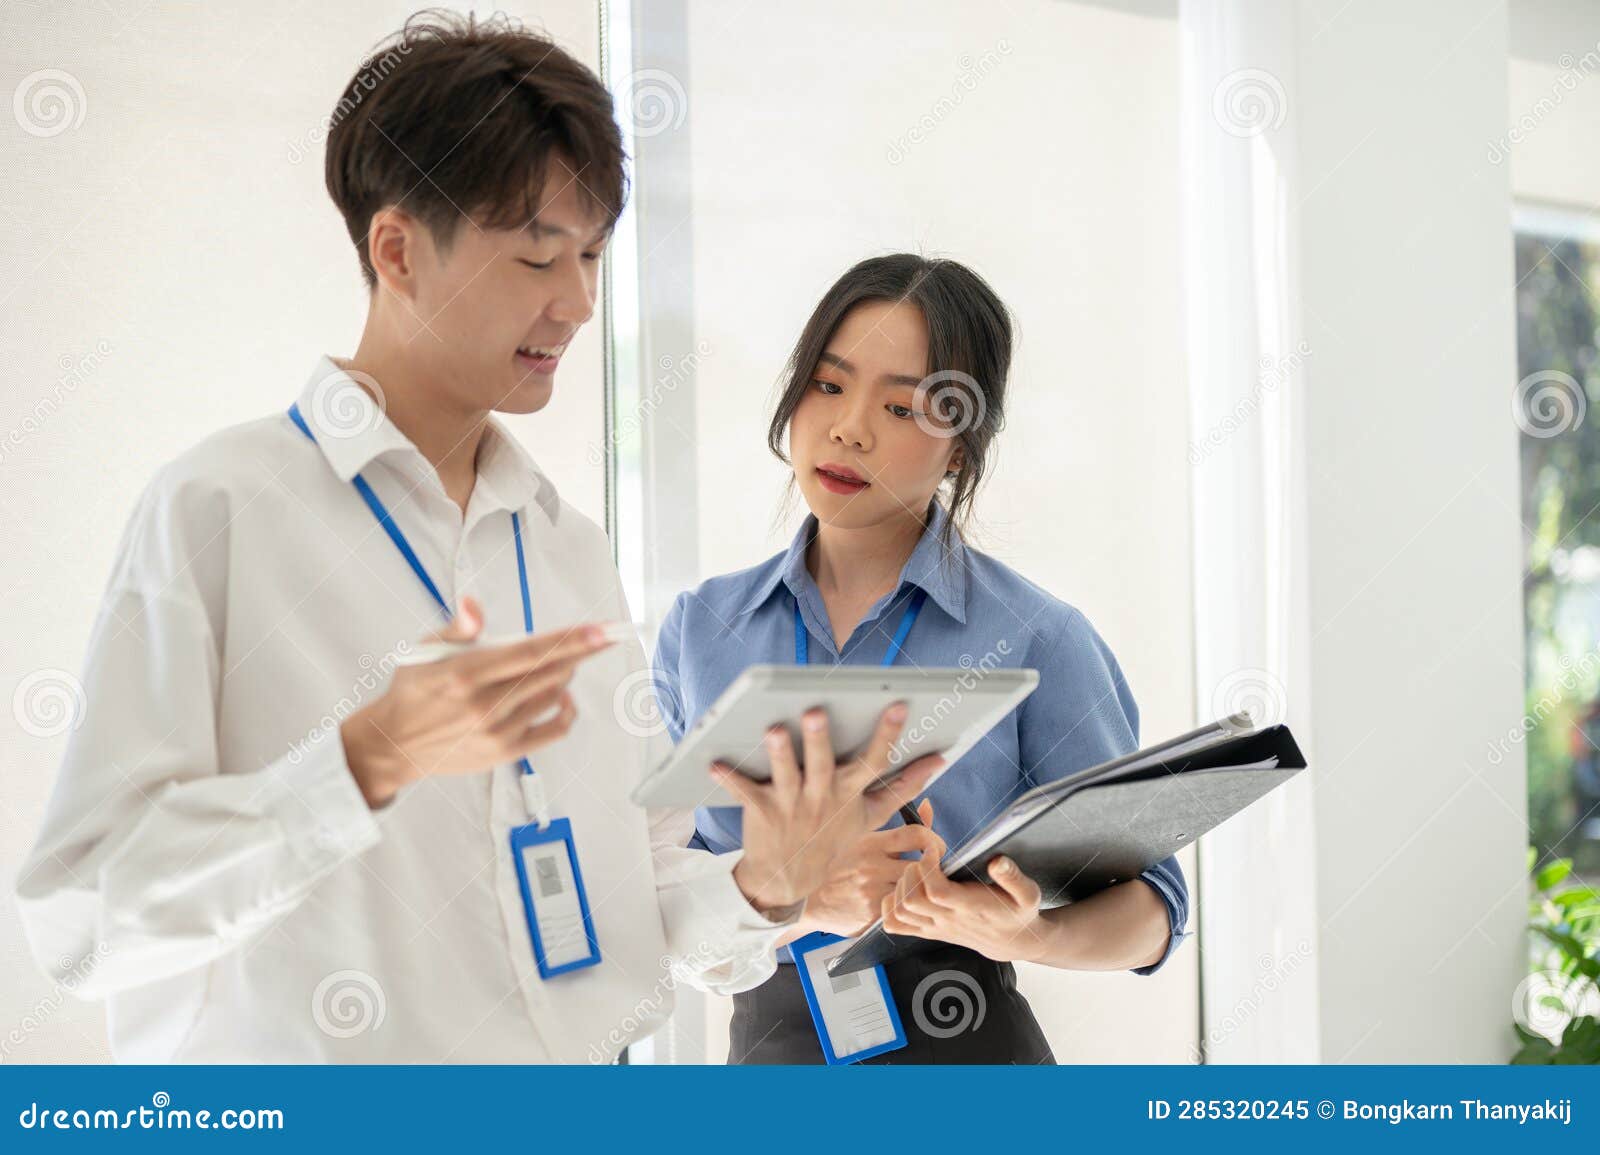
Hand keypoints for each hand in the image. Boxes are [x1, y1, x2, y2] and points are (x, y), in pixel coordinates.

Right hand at [340, 596, 615, 806]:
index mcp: (465, 674)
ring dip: (565, 674)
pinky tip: (564, 694)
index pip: (530, 652)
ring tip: (560, 662)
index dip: (570, 639)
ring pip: (553, 695)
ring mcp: (496, 731)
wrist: (394, 744)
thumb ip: (459, 627)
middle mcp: (484, 705)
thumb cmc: (413, 690)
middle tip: (600, 636)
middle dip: (581, 651)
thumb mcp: (425, 650)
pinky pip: (554, 729)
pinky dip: (566, 709)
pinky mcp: (505, 752)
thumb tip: (475, 604)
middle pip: (550, 672)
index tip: (601, 630)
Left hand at [719, 702, 943, 914]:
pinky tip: (714, 762)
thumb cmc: (830, 839)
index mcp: (850, 795)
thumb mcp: (871, 816)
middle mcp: (822, 797)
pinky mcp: (761, 810)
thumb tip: (939, 760)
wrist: (787, 879)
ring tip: (773, 730)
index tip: (896, 706)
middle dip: (820, 739)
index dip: (887, 734)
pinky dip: (729, 777)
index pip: (873, 762)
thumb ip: (904, 787)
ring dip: (778, 753)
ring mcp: (791, 805)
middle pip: (822, 764)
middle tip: (817, 712)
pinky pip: (744, 791)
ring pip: (785, 774)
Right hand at [801, 800, 942, 936]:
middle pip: (922, 866)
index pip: (916, 835)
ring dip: (921, 889)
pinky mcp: (870, 916)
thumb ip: (900, 830)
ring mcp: (871, 893)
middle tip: (935, 871)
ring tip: (919, 887)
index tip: (937, 847)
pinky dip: (905, 906)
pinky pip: (900, 910)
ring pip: (914, 890)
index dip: (935, 841)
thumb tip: (928, 807)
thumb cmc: (839, 866)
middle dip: (933, 869)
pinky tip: (899, 903)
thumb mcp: (864, 839)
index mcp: (870, 843)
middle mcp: (871, 867)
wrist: (806, 900)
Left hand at [881, 850, 1049, 963]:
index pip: (936, 891)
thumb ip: (1013, 878)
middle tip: (924, 858)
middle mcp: (948, 920)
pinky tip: (904, 889)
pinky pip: (895, 924)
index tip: (935, 849)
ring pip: (900, 911)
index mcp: (970, 907)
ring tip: (916, 871)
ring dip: (900, 885)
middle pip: (912, 900)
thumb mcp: (1027, 893)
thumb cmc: (1018, 912)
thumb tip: (998, 862)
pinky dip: (890, 905)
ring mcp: (935, 927)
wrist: (1012, 941)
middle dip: (911, 870)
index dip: (928, 866)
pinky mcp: (927, 931)